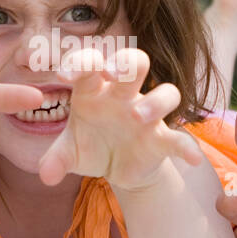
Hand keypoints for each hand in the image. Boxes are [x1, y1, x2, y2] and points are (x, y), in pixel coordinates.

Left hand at [37, 46, 201, 190]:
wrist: (116, 169)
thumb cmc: (90, 146)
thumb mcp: (69, 153)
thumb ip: (55, 159)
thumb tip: (44, 175)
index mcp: (95, 90)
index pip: (90, 64)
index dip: (79, 63)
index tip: (62, 75)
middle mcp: (124, 96)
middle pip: (135, 62)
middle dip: (125, 62)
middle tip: (112, 73)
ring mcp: (148, 115)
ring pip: (166, 92)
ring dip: (155, 102)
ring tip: (138, 117)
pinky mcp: (163, 139)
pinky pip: (181, 139)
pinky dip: (188, 147)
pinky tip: (191, 159)